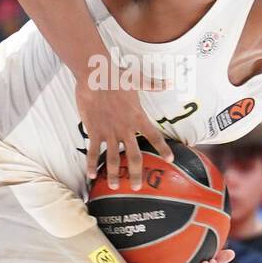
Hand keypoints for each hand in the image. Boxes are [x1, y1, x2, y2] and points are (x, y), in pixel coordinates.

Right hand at [76, 71, 171, 189]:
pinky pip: (93, 151)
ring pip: (113, 159)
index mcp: (138, 117)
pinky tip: (90, 175)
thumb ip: (154, 84)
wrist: (96, 74)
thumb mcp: (137, 79)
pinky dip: (91, 164)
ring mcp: (109, 132)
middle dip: (136, 174)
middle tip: (136, 187)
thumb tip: (169, 81)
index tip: (171, 159)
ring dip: (113, 174)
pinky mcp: (94, 131)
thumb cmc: (117, 75)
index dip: (163, 148)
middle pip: (135, 156)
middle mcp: (125, 129)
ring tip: (114, 187)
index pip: (154, 136)